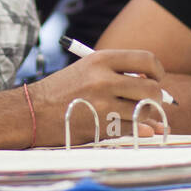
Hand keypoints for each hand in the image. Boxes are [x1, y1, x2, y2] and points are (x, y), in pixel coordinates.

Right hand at [29, 49, 168, 145]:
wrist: (33, 111)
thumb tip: (156, 91)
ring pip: (144, 111)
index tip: (154, 79)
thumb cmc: (62, 90)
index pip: (147, 60)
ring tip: (136, 115)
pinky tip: (139, 129)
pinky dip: (140, 131)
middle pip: (151, 89)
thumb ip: (119, 75)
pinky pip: (134, 129)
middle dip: (155, 98)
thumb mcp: (88, 70)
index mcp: (101, 60)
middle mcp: (104, 79)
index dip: (157, 72)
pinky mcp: (101, 126)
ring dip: (146, 116)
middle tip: (147, 102)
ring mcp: (103, 104)